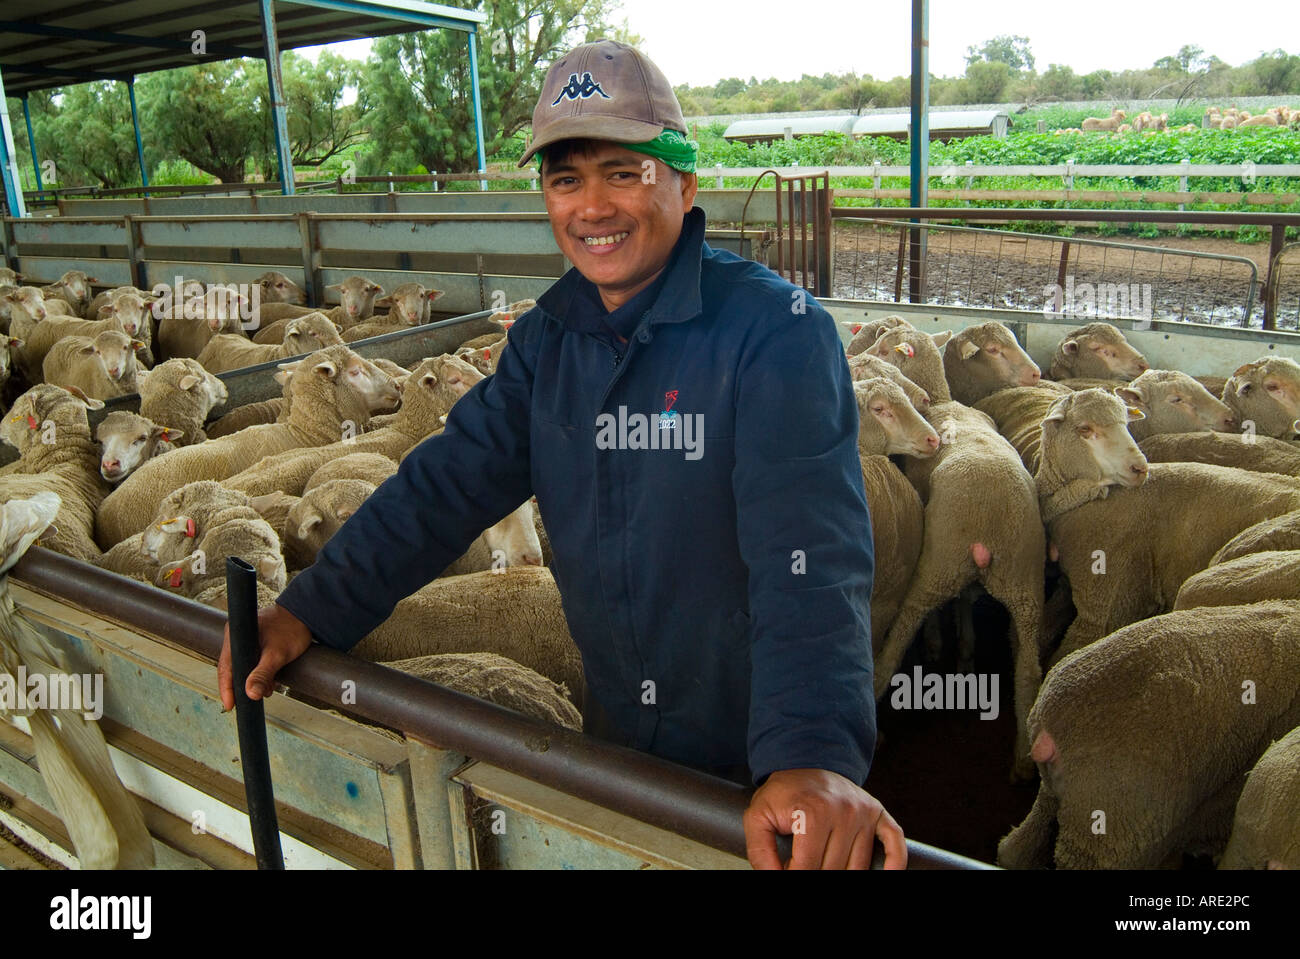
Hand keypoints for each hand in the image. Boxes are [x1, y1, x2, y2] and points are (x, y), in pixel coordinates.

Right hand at [217, 602, 312, 710]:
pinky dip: (260, 673)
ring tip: (269, 688)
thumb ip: (263, 674)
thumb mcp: (277, 655)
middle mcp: (237, 636)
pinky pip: (252, 662)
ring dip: (254, 681)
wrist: (306, 614)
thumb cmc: (292, 629)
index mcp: (236, 635)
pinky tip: (271, 680)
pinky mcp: (255, 642)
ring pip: (244, 667)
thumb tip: (251, 694)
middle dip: (243, 686)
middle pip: (233, 669)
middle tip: (255, 699)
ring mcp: (245, 639)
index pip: (225, 668)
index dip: (226, 689)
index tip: (230, 705)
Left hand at [743, 767, 906, 869]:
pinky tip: (887, 874)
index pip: (807, 866)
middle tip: (804, 862)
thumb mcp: (758, 816)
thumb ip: (760, 851)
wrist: (807, 763)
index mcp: (813, 812)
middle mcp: (844, 811)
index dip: (793, 874)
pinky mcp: (879, 814)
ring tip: (824, 862)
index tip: (787, 868)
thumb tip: (774, 876)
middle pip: (832, 869)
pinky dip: (894, 864)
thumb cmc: (784, 794)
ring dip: (841, 872)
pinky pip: (895, 844)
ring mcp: (864, 813)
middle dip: (815, 872)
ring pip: (859, 867)